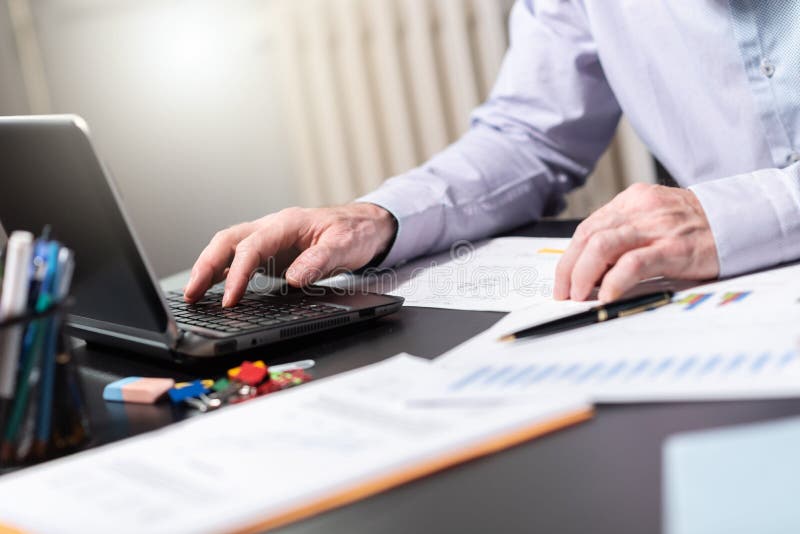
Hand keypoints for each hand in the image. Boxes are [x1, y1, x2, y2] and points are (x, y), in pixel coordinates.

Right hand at [183, 203, 395, 306]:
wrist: (365, 225)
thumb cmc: (354, 232)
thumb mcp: (344, 246)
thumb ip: (318, 261)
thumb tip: (294, 279)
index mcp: (287, 223)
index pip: (252, 247)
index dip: (237, 273)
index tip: (230, 299)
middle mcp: (272, 227)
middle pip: (228, 241)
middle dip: (206, 266)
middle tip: (192, 294)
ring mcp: (269, 238)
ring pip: (228, 247)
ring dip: (209, 268)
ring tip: (193, 294)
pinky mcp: (271, 251)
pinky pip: (240, 257)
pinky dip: (223, 271)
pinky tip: (213, 288)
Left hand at [554, 183, 718, 301]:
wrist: (743, 219)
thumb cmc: (698, 227)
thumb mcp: (656, 220)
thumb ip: (626, 235)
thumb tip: (592, 270)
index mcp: (632, 201)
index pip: (587, 228)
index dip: (568, 257)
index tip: (562, 280)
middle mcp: (639, 209)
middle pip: (587, 237)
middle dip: (568, 269)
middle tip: (564, 294)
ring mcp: (656, 227)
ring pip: (601, 246)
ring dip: (582, 275)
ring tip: (579, 297)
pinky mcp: (674, 247)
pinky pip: (633, 263)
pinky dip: (613, 281)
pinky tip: (607, 296)